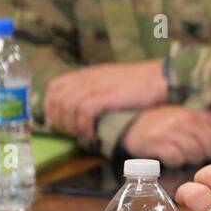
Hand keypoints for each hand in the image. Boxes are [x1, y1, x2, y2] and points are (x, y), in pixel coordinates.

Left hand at [44, 59, 166, 141]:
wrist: (161, 78)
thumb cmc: (140, 84)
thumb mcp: (111, 82)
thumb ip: (95, 90)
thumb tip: (80, 109)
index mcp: (87, 74)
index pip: (54, 87)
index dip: (50, 107)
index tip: (56, 124)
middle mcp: (87, 78)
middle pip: (58, 99)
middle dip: (60, 121)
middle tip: (71, 134)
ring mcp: (96, 86)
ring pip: (68, 107)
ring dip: (72, 127)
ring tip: (83, 136)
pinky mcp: (106, 95)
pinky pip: (84, 112)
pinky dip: (84, 127)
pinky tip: (93, 135)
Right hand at [122, 106, 210, 166]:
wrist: (135, 123)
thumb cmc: (169, 126)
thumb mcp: (191, 120)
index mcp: (199, 114)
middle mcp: (188, 119)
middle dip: (209, 155)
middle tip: (199, 156)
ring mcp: (172, 130)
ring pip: (196, 153)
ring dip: (192, 159)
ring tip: (185, 156)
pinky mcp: (157, 142)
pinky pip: (176, 157)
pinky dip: (176, 161)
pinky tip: (172, 158)